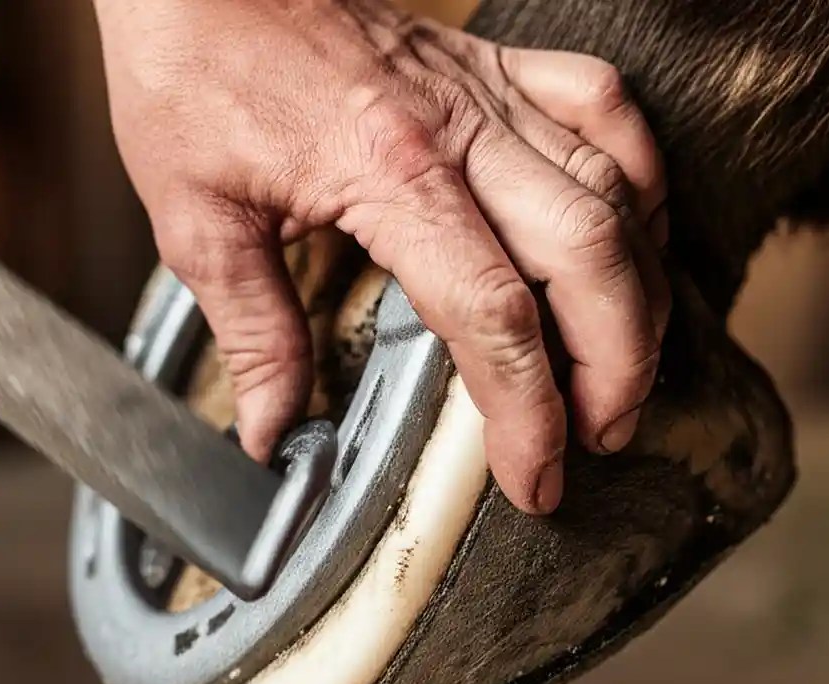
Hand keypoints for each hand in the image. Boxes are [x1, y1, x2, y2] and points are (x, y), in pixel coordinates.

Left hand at [94, 0, 669, 513]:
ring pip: (615, 186)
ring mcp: (483, 88)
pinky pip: (603, 106)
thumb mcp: (198, 222)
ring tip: (627, 362)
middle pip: (589, 255)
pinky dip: (637, 176)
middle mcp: (457, 127)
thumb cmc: (190, 78)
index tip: (538, 475)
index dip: (528, 409)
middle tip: (602, 431)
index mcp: (384, 173)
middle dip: (616, 363)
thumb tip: (273, 432)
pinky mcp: (489, 64)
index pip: (491, 313)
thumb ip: (253, 333)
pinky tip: (632, 231)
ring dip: (639, 287)